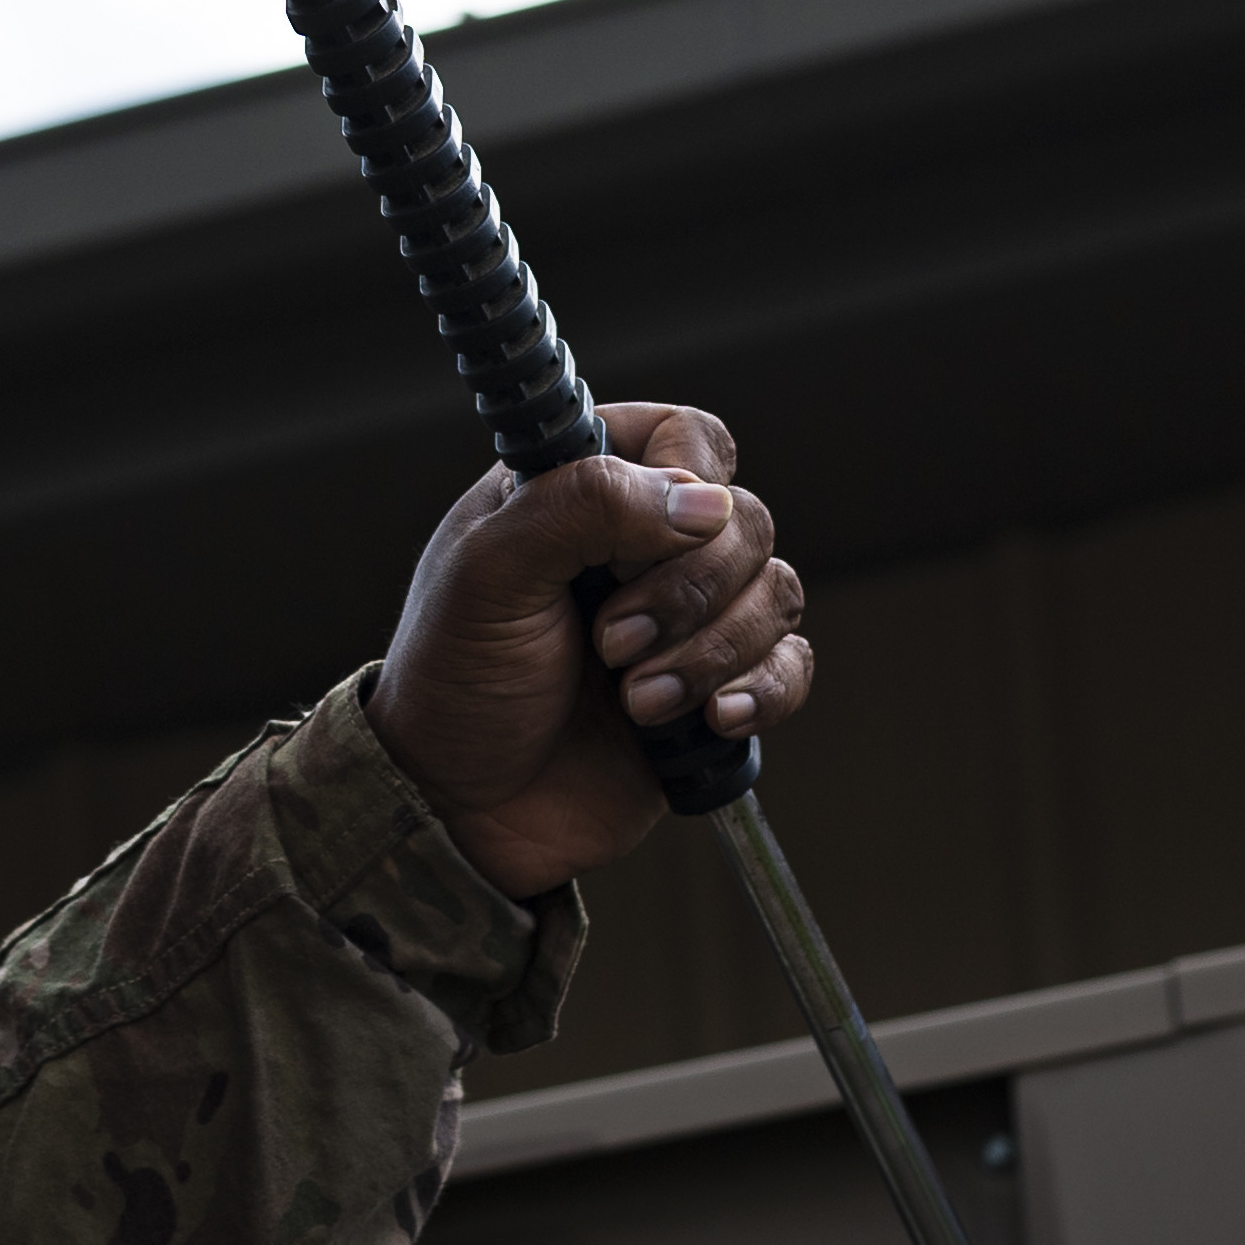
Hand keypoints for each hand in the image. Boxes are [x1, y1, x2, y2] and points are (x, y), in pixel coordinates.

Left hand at [363, 402, 817, 903]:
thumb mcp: (488, 572)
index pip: (685, 437)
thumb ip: (582, 507)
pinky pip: (790, 666)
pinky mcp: (715, 688)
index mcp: (582, 488)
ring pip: (776, 590)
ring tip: (636, 699)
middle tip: (610, 643)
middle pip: (744, 519)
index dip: (684, 486)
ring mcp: (686, 618)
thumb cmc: (454, 679)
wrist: (462, 806)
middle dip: (688, 591)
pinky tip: (713, 717)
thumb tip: (700, 500)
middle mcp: (642, 543)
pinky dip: (765, 689)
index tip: (631, 551)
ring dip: (714, 651)